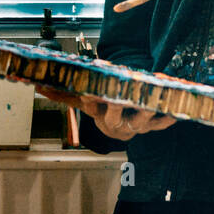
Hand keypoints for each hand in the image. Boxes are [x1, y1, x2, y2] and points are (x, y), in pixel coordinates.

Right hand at [34, 85, 175, 140]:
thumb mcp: (83, 102)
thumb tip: (38, 85)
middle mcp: (117, 123)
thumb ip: (63, 94)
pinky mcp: (153, 126)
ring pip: (143, 117)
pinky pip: (162, 123)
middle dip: (119, 102)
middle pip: (116, 114)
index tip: (90, 92)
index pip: (92, 107)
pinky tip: (175, 110)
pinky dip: (168, 117)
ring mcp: (136, 125)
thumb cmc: (102, 109)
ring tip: (154, 90)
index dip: (92, 100)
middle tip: (122, 91)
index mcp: (99, 115)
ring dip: (149, 104)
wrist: (121, 128)